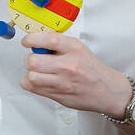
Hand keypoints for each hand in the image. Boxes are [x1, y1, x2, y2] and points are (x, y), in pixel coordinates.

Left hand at [18, 32, 133, 116]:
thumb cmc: (92, 69)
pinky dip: (30, 83)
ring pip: (32, 77)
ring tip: (37, 71)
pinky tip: (37, 80)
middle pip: (34, 61)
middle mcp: (68, 65)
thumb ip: (58, 45)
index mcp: (73, 49)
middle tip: (34, 59)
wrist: (107, 90)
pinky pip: (33, 89)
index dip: (31, 39)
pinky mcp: (59, 96)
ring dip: (30, 73)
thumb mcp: (79, 48)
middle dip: (30, 59)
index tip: (27, 41)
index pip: (48, 39)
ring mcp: (63, 82)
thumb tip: (36, 42)